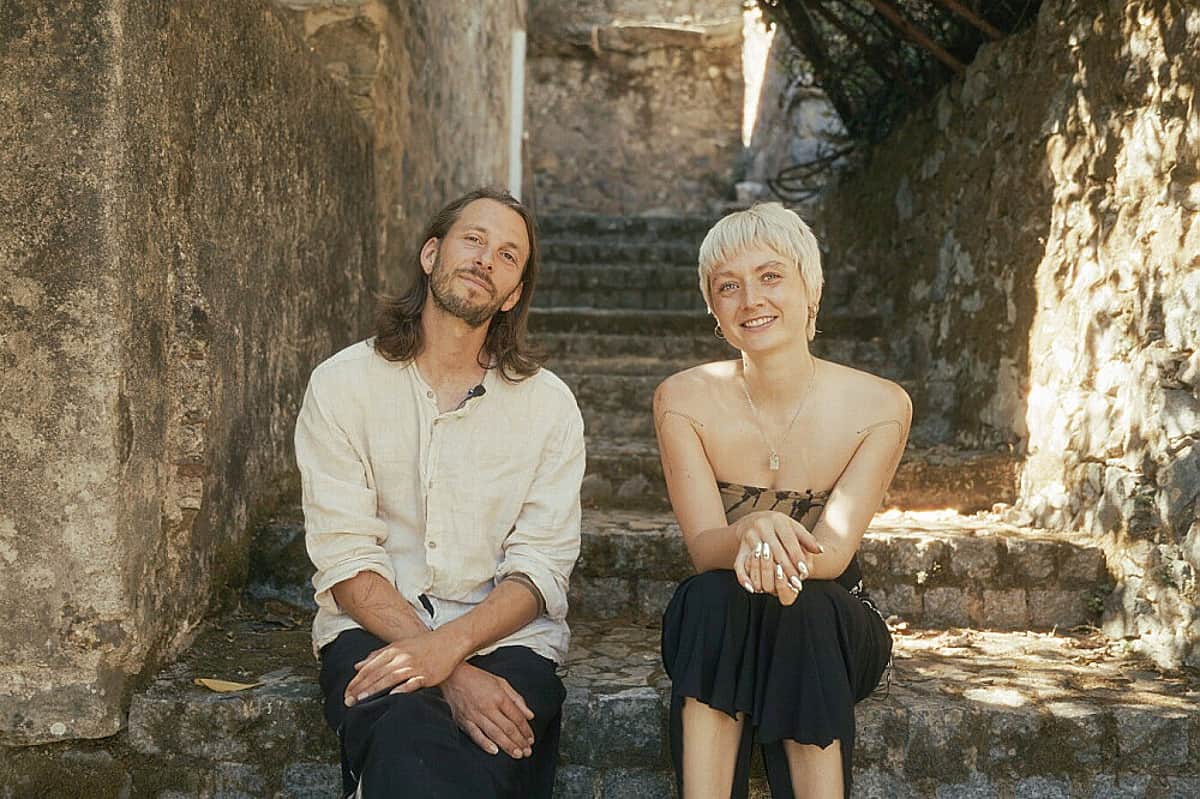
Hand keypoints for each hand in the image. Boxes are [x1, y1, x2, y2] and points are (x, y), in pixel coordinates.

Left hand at [344, 631, 462, 705]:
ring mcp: (414, 666)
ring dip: (374, 690)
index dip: (356, 681)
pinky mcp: (426, 674)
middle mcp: (401, 657)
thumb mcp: (398, 646)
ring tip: (361, 701)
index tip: (346, 693)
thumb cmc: (422, 645)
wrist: (449, 641)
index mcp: (393, 650)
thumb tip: (357, 666)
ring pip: (389, 678)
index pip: (369, 667)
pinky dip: (401, 689)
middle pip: (376, 674)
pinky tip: (391, 697)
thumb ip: (377, 656)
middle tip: (348, 701)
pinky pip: (411, 683)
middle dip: (360, 688)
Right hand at [442, 663, 535, 758]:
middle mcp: (488, 707)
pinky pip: (475, 735)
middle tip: (527, 752)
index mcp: (499, 696)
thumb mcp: (501, 683)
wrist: (453, 676)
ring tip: (517, 754)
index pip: (516, 717)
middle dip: (519, 741)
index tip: (531, 739)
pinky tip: (494, 751)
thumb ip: (517, 699)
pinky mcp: (463, 721)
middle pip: (507, 728)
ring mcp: (475, 715)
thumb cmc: (478, 678)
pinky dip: (485, 744)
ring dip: (507, 746)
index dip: (526, 730)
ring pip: (494, 734)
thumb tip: (529, 715)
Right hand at [732, 510, 822, 605]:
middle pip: (775, 551)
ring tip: (779, 590)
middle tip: (796, 584)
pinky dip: (744, 577)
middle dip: (786, 569)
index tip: (804, 573)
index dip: (797, 558)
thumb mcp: (794, 528)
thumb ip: (807, 539)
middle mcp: (762, 527)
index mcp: (777, 520)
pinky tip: (752, 589)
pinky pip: (739, 564)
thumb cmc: (779, 527)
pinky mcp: (741, 547)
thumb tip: (820, 550)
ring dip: (768, 576)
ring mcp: (749, 536)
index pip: (789, 541)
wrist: (754, 520)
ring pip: (759, 559)